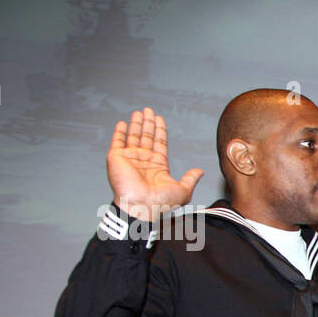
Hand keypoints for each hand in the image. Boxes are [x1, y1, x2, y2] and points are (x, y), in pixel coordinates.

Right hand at [107, 107, 203, 221]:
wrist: (141, 206)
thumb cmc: (162, 202)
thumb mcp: (183, 190)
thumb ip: (190, 178)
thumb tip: (200, 171)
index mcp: (158, 166)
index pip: (159, 143)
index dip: (160, 131)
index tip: (160, 119)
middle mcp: (144, 161)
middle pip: (147, 137)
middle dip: (148, 123)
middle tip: (149, 110)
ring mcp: (130, 159)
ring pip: (133, 136)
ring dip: (136, 124)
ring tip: (140, 112)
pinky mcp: (116, 158)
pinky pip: (117, 142)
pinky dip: (119, 132)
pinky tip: (123, 123)